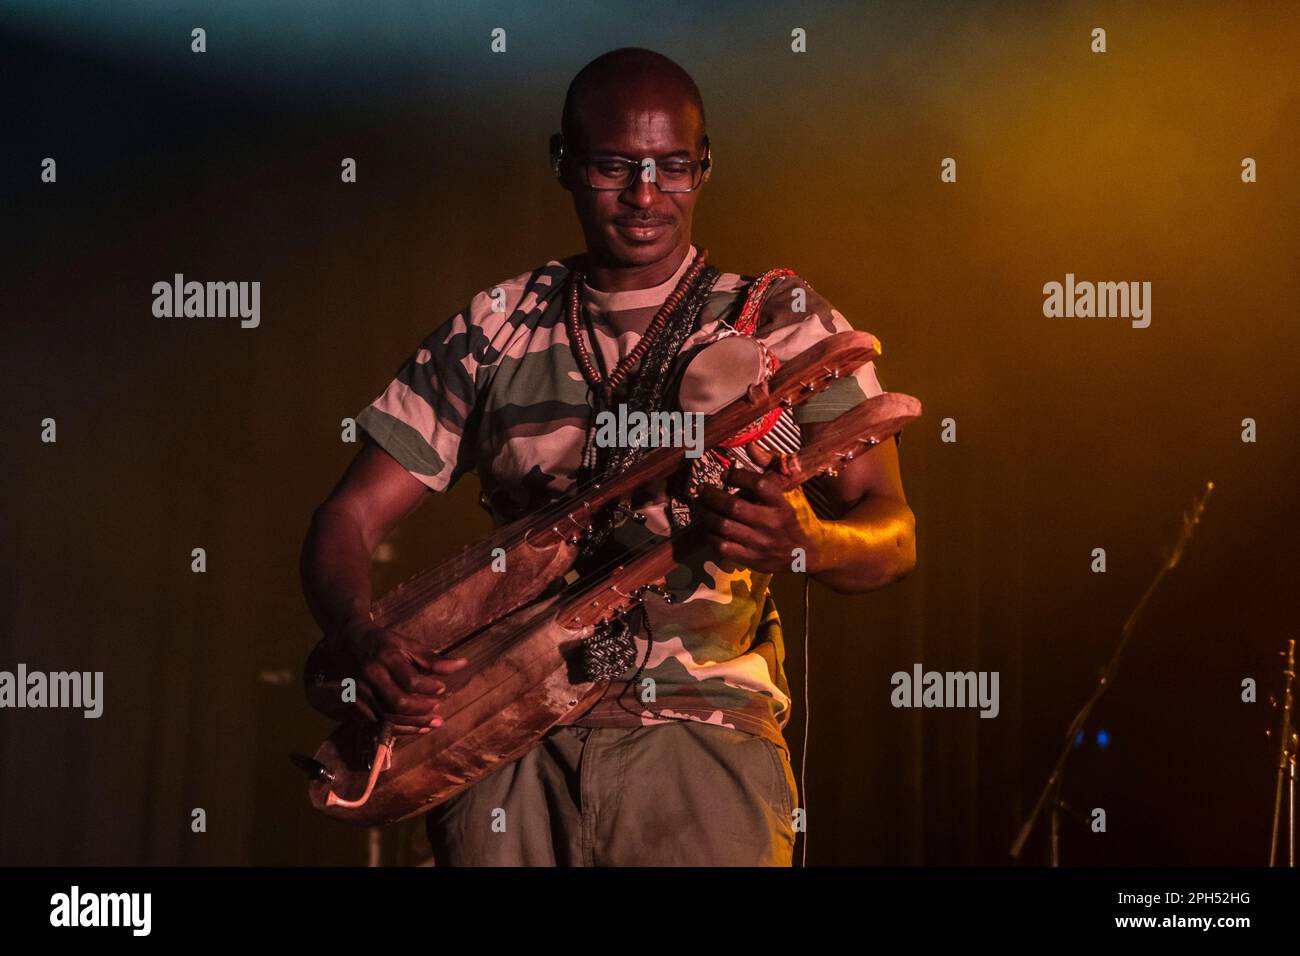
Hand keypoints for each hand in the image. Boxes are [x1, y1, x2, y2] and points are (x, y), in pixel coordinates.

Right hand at [335, 618, 468, 734]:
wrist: (349, 641)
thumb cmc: (385, 643)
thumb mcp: (409, 644)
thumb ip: (434, 659)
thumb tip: (463, 664)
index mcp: (386, 658)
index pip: (410, 680)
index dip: (429, 688)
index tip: (441, 688)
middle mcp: (371, 676)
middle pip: (398, 702)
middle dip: (421, 710)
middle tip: (438, 708)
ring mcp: (361, 692)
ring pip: (388, 716)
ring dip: (413, 724)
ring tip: (434, 723)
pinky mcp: (356, 704)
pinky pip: (378, 723)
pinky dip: (400, 729)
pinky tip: (417, 729)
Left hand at [694, 444, 823, 574]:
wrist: (804, 555)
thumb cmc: (790, 519)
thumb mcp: (787, 495)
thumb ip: (769, 470)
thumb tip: (751, 446)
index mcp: (782, 505)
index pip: (759, 484)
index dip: (738, 476)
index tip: (725, 474)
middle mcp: (771, 523)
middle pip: (734, 506)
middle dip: (712, 495)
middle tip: (702, 489)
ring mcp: (760, 542)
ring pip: (724, 526)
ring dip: (707, 515)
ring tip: (702, 508)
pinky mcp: (751, 559)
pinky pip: (723, 546)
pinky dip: (710, 536)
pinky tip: (709, 529)